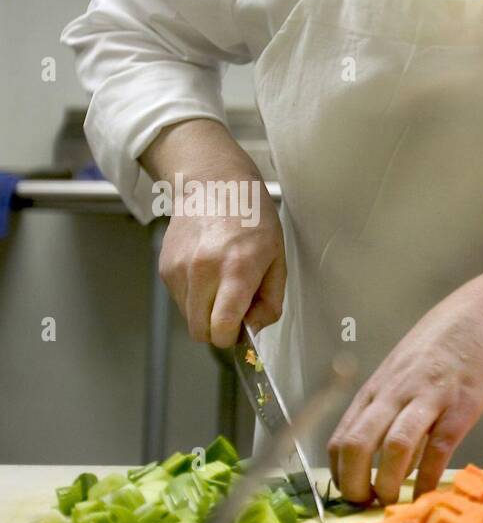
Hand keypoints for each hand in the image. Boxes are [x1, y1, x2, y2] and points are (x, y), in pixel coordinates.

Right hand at [157, 179, 284, 347]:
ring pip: (188, 318)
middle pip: (200, 332)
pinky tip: (207, 272)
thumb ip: (270, 302)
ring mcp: (179, 268)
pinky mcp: (165, 267)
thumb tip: (253, 330)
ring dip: (206, 312)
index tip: (241, 330)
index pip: (222, 328)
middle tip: (235, 309)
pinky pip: (180, 300)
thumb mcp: (278, 259)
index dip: (232, 339)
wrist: (214, 184)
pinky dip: (195, 297)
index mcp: (237, 269)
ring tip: (222, 284)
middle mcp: (203, 270)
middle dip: (218, 330)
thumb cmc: (252, 219)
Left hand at [328, 284, 482, 504]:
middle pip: (359, 444)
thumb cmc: (439, 344)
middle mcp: (395, 393)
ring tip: (393, 501)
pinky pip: (439, 448)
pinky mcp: (461, 406)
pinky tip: (428, 492)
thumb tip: (382, 454)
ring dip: (390, 483)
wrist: (481, 314)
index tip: (349, 493)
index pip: (341, 437)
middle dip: (355, 484)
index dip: (339, 473)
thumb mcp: (401, 372)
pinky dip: (430, 477)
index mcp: (376, 389)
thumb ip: (389, 409)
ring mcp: (428, 398)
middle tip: (364, 504)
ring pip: (396, 448)